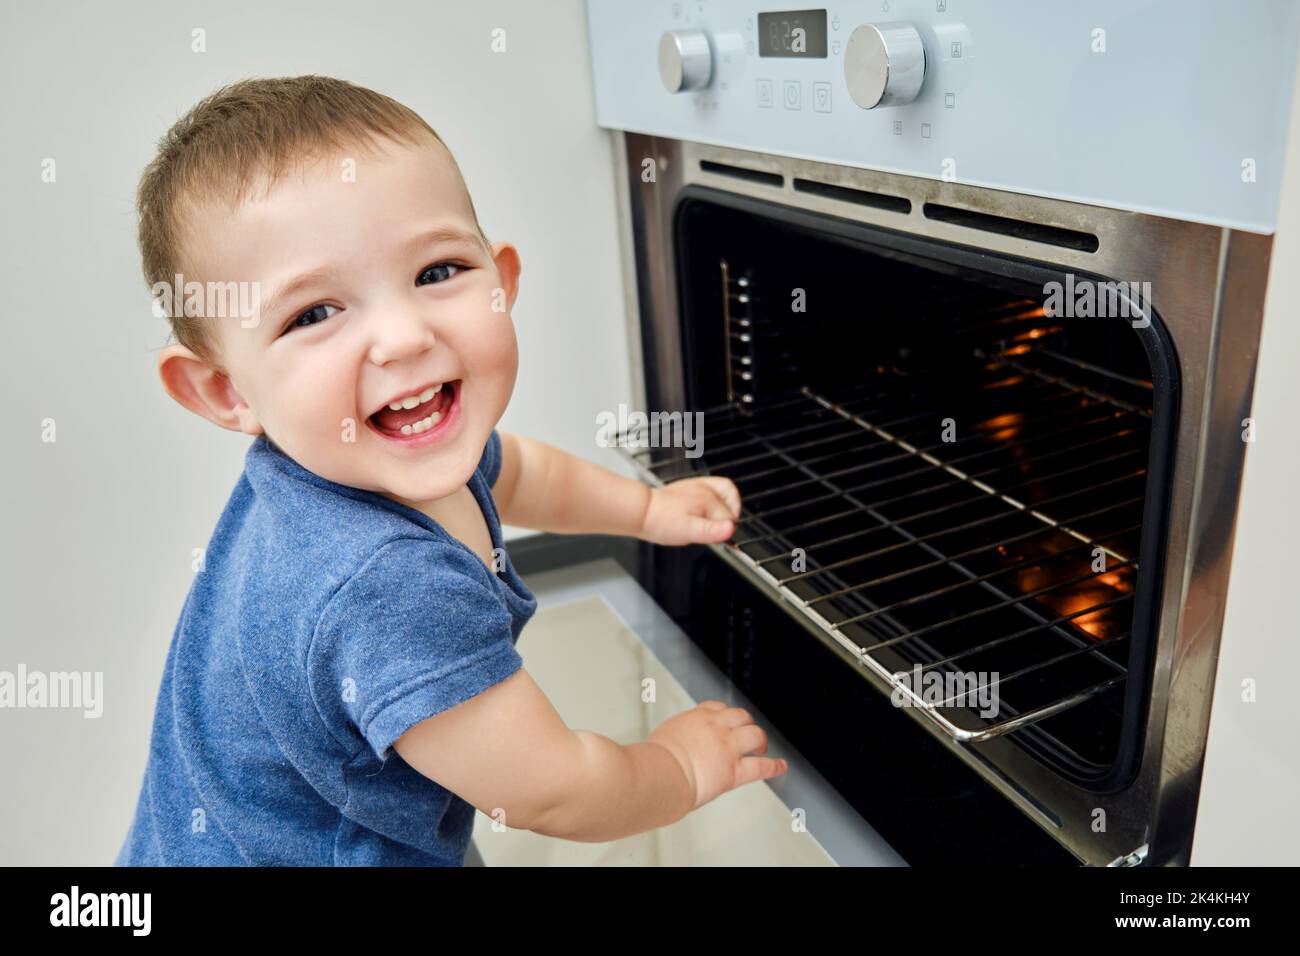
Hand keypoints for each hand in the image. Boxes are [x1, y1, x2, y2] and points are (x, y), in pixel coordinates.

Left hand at [638, 476, 740, 545]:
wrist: (642, 512)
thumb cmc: (661, 521)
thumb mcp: (689, 531)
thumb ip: (711, 531)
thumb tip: (730, 529)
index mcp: (708, 499)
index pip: (730, 519)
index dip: (724, 532)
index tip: (717, 539)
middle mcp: (706, 489)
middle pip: (730, 506)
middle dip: (726, 520)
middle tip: (716, 532)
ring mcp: (699, 486)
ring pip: (726, 491)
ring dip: (727, 507)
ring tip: (720, 521)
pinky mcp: (692, 488)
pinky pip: (713, 489)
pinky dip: (715, 501)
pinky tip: (707, 511)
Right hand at [649, 701, 787, 811]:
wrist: (659, 773)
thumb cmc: (653, 760)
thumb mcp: (662, 736)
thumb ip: (674, 737)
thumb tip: (669, 748)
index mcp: (696, 718)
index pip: (716, 707)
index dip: (725, 714)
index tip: (726, 720)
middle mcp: (715, 728)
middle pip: (741, 716)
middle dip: (746, 724)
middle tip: (747, 734)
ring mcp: (727, 748)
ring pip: (755, 734)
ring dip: (759, 740)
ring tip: (760, 748)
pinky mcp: (734, 771)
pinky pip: (761, 767)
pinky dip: (774, 766)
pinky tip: (780, 767)